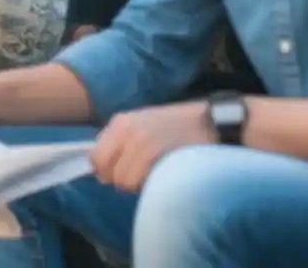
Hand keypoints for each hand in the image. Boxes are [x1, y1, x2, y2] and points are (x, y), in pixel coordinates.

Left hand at [89, 102, 214, 191]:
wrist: (213, 122)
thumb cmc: (178, 127)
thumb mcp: (143, 125)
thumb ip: (121, 143)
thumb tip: (101, 171)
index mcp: (120, 122)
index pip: (94, 157)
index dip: (106, 170)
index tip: (121, 172)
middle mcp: (126, 129)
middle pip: (105, 171)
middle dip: (118, 180)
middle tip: (139, 177)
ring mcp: (140, 141)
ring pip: (121, 181)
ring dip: (135, 185)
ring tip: (153, 175)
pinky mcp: (155, 153)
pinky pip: (137, 182)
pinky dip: (147, 186)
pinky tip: (161, 176)